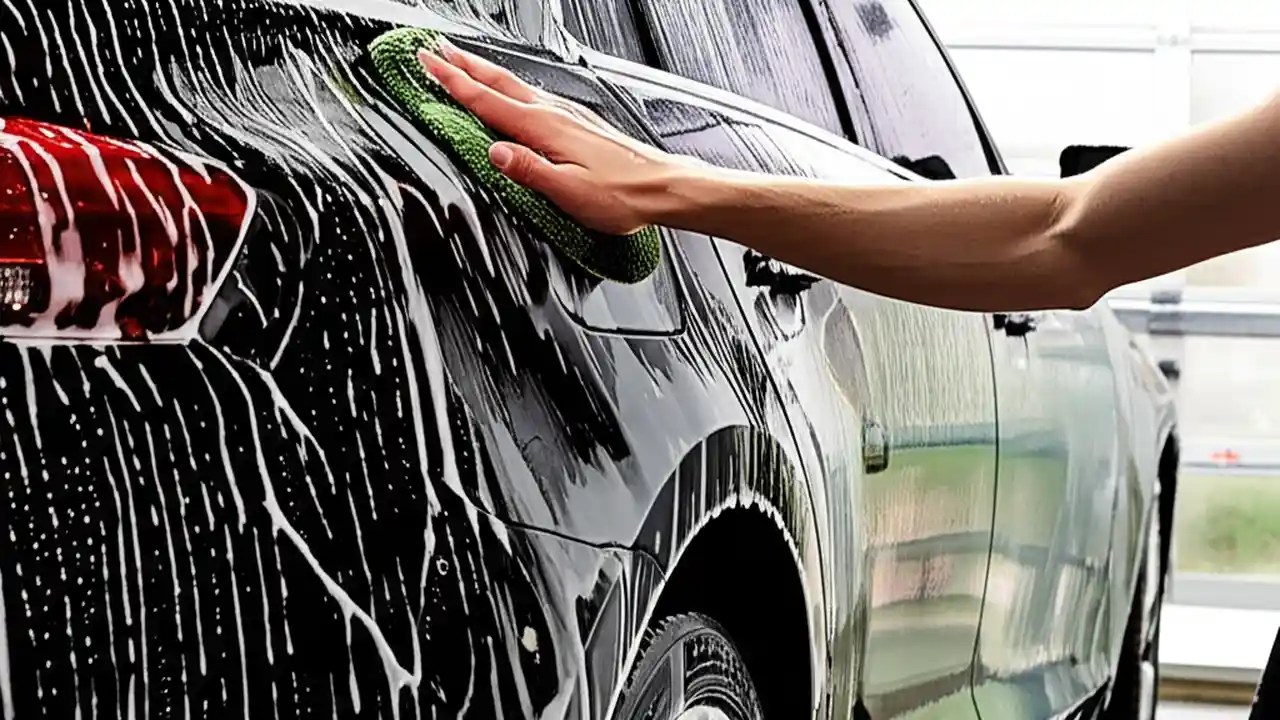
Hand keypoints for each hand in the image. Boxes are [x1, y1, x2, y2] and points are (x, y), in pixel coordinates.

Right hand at [417, 39, 694, 235]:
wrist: (662, 189)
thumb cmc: (621, 195)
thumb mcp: (568, 191)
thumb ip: (528, 171)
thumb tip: (494, 153)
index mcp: (545, 128)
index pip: (488, 101)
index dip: (454, 82)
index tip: (427, 64)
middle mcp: (555, 114)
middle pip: (499, 82)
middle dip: (464, 65)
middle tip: (435, 51)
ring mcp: (568, 115)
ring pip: (516, 86)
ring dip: (485, 72)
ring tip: (464, 63)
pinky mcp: (578, 122)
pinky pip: (533, 96)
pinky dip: (510, 88)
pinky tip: (512, 92)